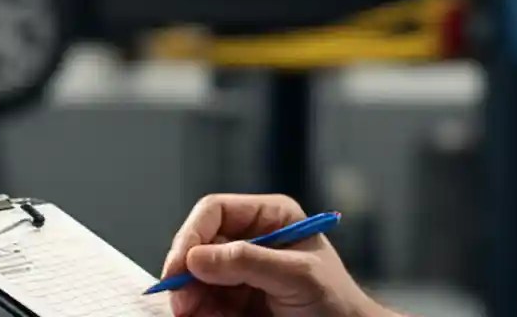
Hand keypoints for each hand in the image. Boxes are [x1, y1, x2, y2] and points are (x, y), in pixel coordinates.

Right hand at [161, 194, 392, 316]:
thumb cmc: (336, 301)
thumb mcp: (297, 275)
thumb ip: (249, 262)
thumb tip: (197, 256)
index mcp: (270, 217)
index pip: (216, 211)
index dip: (192, 234)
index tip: (180, 266)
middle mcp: (250, 240)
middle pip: (198, 245)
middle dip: (185, 272)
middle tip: (181, 302)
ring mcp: (240, 272)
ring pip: (194, 277)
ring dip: (187, 296)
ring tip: (191, 314)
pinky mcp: (233, 302)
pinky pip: (202, 302)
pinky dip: (196, 311)